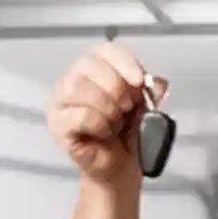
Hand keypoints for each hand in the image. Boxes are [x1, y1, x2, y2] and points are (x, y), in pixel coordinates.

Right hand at [47, 40, 169, 184]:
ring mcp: (60, 103)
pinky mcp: (58, 126)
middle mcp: (71, 81)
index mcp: (92, 71)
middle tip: (128, 107)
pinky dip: (99, 123)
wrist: (120, 168)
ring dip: (107, 105)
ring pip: (78, 87)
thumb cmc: (127, 134)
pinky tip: (105, 132)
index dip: (123, 61)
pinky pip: (80, 115)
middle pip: (88, 65)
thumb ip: (150, 90)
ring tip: (116, 121)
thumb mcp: (144, 106)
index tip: (140, 81)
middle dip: (116, 86)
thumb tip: (158, 83)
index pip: (103, 50)